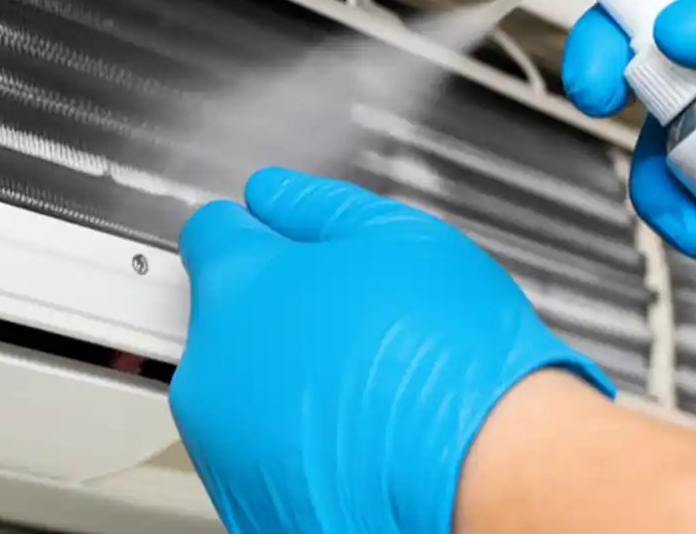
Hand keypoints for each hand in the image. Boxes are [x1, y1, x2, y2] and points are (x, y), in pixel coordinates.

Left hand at [170, 168, 612, 533]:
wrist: (483, 463)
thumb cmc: (451, 358)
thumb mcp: (396, 236)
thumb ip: (315, 206)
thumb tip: (274, 194)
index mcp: (243, 287)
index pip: (212, 233)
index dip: (257, 231)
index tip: (281, 242)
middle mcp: (215, 368)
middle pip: (226, 317)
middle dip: (276, 311)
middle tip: (349, 319)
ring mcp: (225, 443)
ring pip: (241, 390)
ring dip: (283, 379)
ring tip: (364, 382)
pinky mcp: (247, 499)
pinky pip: (259, 451)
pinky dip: (294, 440)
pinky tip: (356, 431)